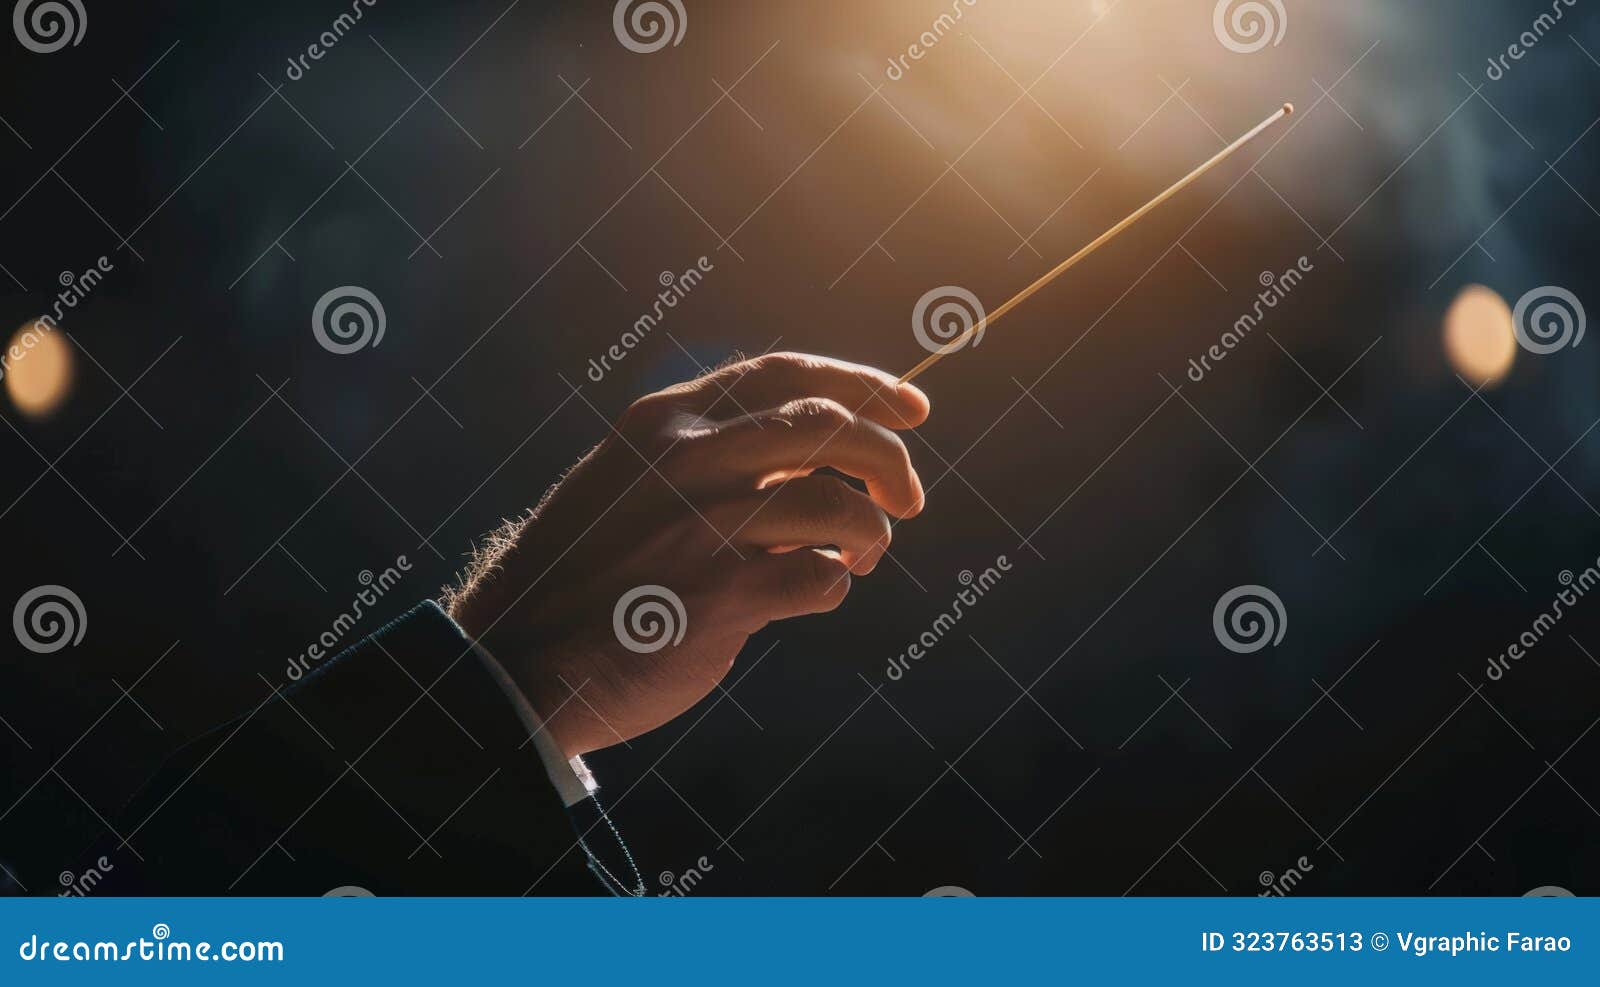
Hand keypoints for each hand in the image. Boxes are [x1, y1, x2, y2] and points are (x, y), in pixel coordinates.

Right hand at [445, 353, 930, 758]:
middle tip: (909, 497)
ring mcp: (704, 525)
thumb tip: (815, 452)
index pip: (789, 373)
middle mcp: (689, 458)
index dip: (865, 384)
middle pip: (833, 430)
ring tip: (864, 556)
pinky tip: (817, 591)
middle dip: (891, 460)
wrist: (517, 658)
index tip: (913, 408)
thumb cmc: (583, 571)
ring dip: (872, 533)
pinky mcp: (721, 597)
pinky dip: (836, 585)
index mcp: (667, 419)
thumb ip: (708, 453)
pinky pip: (821, 578)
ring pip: (840, 505)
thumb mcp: (628, 478)